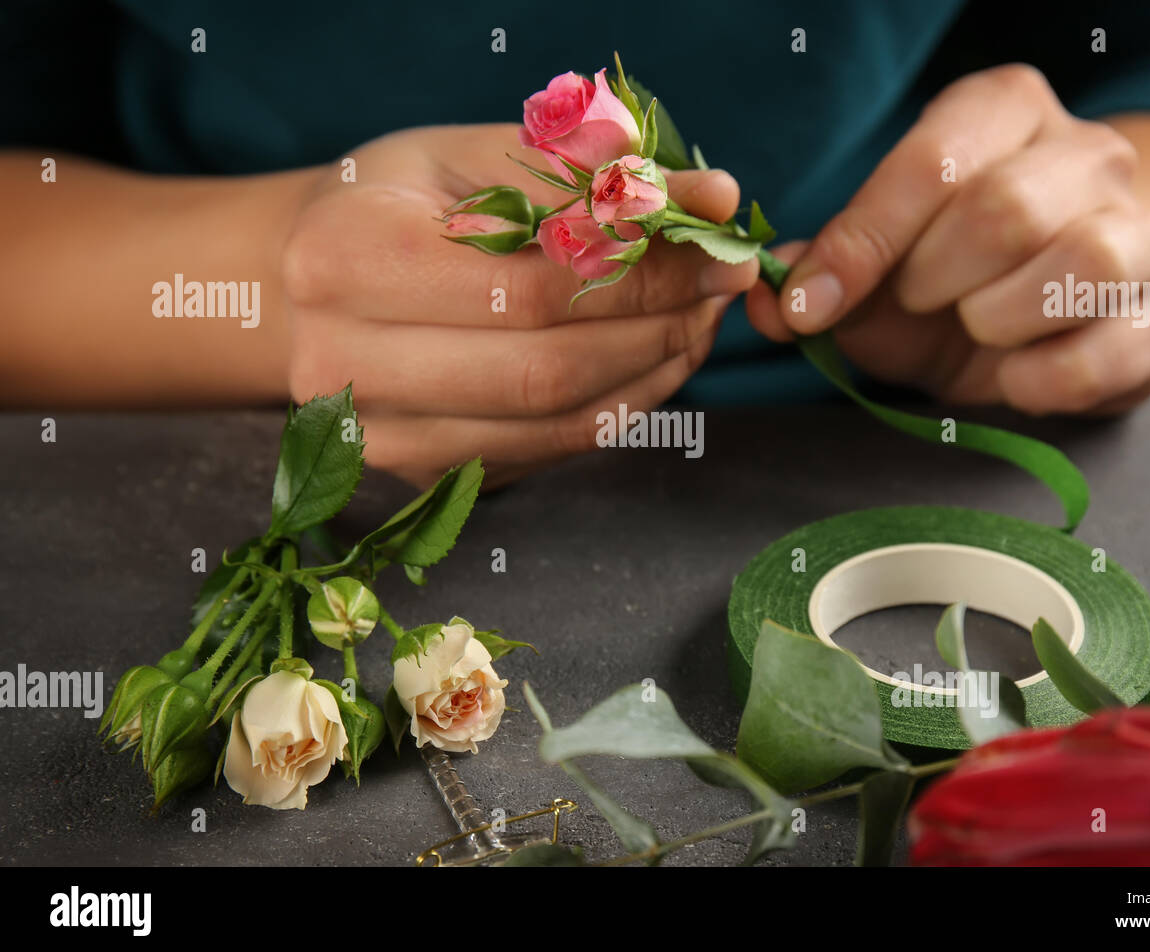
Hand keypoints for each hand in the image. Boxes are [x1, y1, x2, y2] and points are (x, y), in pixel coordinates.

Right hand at [281, 124, 754, 486]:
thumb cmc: (390, 204)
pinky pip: (547, 452)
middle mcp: (346, 365)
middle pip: (545, 370)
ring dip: (650, 373)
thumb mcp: (469, 154)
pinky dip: (617, 407)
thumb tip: (713, 197)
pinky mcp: (418, 474)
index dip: (641, 275)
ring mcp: (380, 436)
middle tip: (720, 289)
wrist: (304, 286)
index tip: (716, 247)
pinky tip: (652, 361)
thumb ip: (586, 172)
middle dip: (657, 329)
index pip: (529, 287)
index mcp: (345, 259)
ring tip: (697, 320)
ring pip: (553, 423)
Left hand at [747, 64, 1149, 414]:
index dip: (859, 243)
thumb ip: (820, 274)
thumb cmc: (956, 282)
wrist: (1061, 317)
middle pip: (1002, 209)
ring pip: (1077, 261)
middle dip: (932, 280)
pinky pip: (1102, 351)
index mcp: (1003, 113)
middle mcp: (1086, 153)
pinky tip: (1015, 374)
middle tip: (918, 304)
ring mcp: (1142, 229)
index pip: (929, 162)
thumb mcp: (879, 271)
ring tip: (975, 329)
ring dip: (994, 320)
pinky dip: (1038, 381)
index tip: (808, 308)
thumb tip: (763, 299)